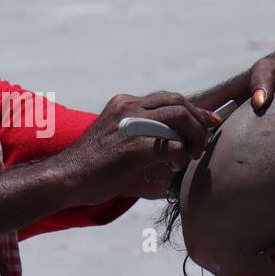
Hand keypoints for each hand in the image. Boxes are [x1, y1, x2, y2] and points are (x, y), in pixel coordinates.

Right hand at [56, 92, 219, 202]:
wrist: (66, 177)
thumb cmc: (91, 168)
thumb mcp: (116, 140)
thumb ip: (140, 135)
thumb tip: (170, 146)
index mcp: (124, 103)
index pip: (167, 98)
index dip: (192, 110)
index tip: (208, 122)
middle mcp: (128, 106)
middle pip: (178, 102)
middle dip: (199, 120)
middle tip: (207, 139)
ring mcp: (132, 123)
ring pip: (180, 116)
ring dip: (194, 136)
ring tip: (193, 154)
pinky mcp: (135, 145)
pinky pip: (173, 144)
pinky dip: (182, 155)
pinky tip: (177, 166)